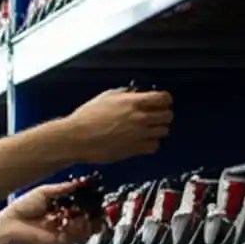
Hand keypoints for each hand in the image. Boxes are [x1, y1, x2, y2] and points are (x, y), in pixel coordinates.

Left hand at [0, 181, 97, 243]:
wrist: (10, 225)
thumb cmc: (22, 209)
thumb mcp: (44, 192)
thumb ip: (63, 188)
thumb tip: (79, 182)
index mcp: (60, 212)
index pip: (83, 209)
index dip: (91, 204)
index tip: (98, 197)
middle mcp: (64, 224)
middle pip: (89, 222)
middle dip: (96, 215)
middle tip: (101, 207)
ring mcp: (63, 236)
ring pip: (86, 231)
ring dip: (87, 221)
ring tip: (84, 213)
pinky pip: (76, 239)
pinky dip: (77, 230)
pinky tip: (72, 222)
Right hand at [58, 87, 172, 162]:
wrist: (76, 138)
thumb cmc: (86, 117)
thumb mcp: (105, 97)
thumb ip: (125, 94)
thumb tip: (136, 94)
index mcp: (133, 102)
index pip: (163, 98)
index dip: (164, 100)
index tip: (160, 102)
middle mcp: (139, 118)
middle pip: (168, 116)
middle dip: (162, 115)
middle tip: (154, 117)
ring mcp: (138, 135)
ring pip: (163, 131)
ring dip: (157, 129)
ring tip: (147, 130)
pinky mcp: (134, 149)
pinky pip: (155, 146)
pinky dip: (151, 143)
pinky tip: (141, 141)